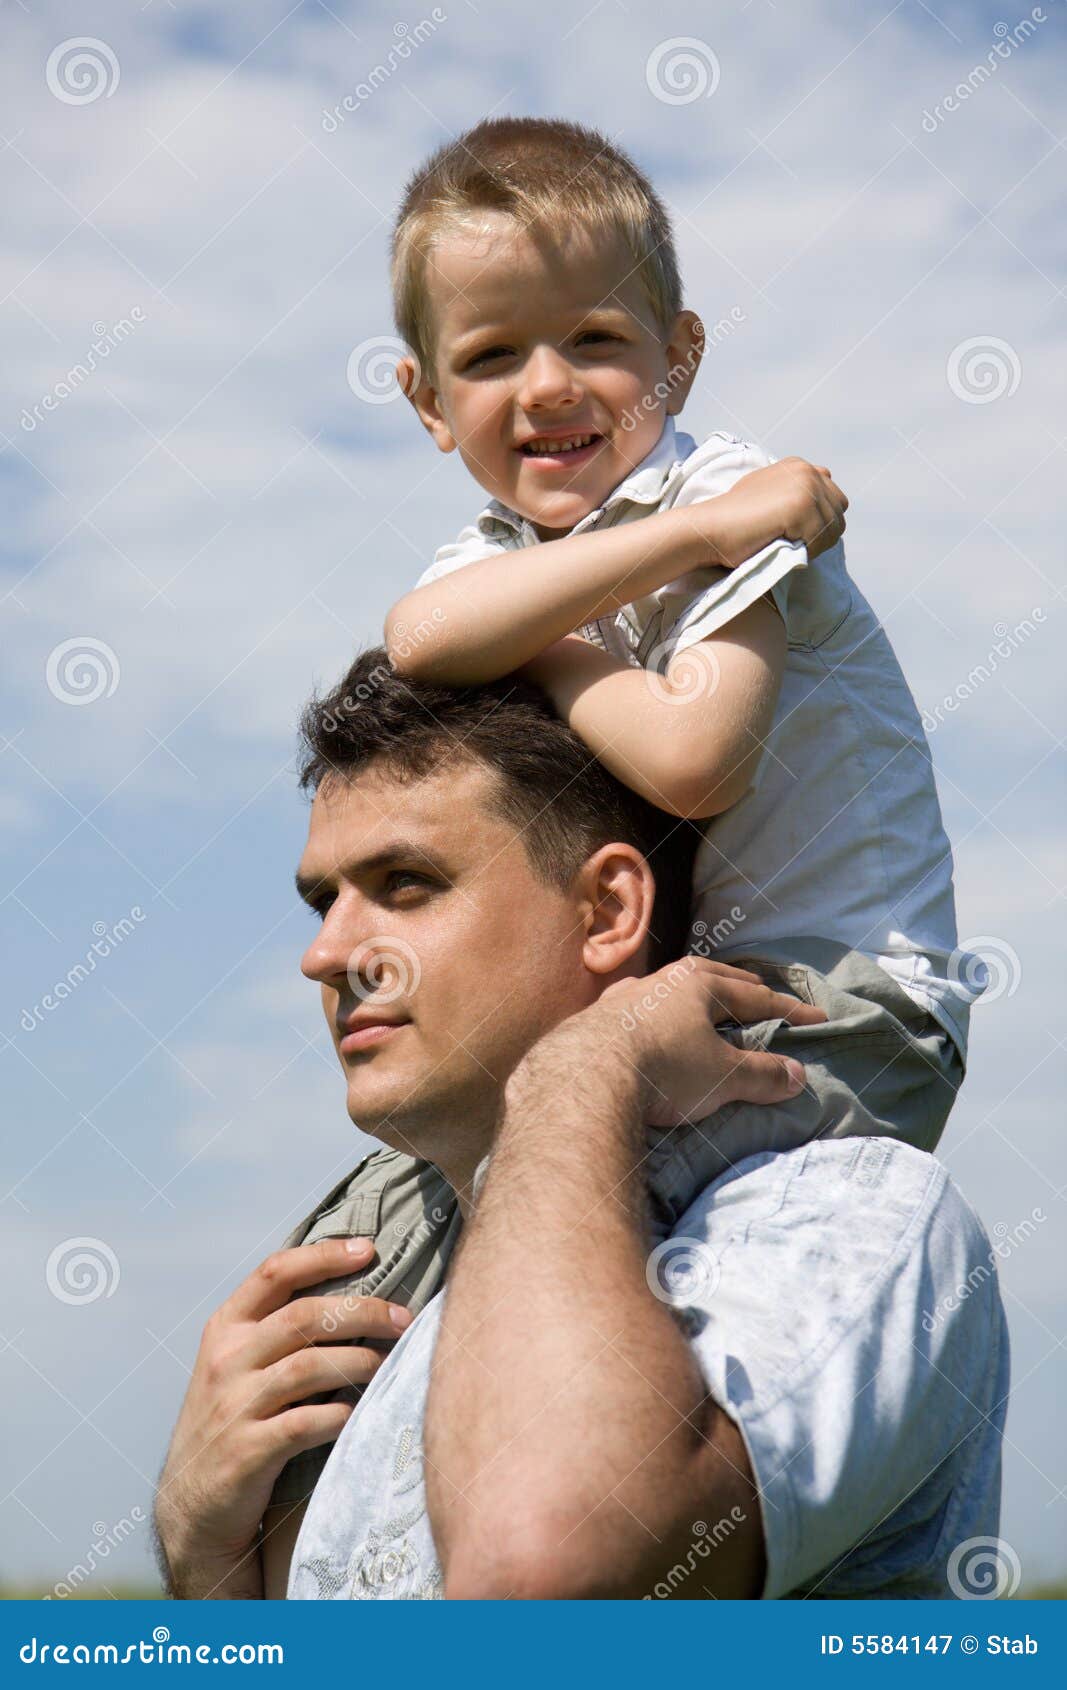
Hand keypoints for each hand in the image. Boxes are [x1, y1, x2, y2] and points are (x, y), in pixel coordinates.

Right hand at [154, 1237, 411, 1597]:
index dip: (324, 1255)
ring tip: (390, 1364)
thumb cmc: (231, 1422)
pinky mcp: (246, 1452)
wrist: (190, 1506)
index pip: (275, 1272)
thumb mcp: (237, 1364)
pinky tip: (360, 1411)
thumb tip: (354, 1293)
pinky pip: (304, 1424)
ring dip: (359, 1361)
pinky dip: (340, 1414)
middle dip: (362, 1311)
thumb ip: (277, 1329)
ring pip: (308, 1367)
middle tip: (403, 1317)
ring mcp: (233, 1406)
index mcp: (225, 1328)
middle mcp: (227, 1360)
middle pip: (303, 1316)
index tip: (369, 1249)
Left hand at [591, 955, 826, 1127]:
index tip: (818, 1019)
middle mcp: (661, 980)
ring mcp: (624, 996)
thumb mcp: (722, 1077)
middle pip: (710, 978)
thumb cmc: (664, 1069)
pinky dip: (654, 1015)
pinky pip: (635, 1010)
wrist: (582, 1078)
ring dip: (692, 997)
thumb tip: (798, 1075)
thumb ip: (762, 1074)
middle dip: (739, 987)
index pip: (757, 996)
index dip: (790, 1010)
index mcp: (698, 984)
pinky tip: (649, 1022)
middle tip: (759, 993)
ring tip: (706, 1005)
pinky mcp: (595, 1019)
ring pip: (668, 989)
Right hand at [707, 457, 848, 568]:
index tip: (791, 531)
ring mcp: (805, 485)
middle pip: (838, 511)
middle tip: (788, 540)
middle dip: (820, 531)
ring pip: (833, 527)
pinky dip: (806, 550)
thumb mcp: (766, 495)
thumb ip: (794, 492)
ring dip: (812, 543)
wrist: (710, 528)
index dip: (817, 521)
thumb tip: (824, 498)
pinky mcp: (802, 504)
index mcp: (799, 466)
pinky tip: (781, 545)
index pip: (833, 498)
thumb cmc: (733, 520)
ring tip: (783, 543)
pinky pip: (821, 538)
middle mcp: (806, 470)